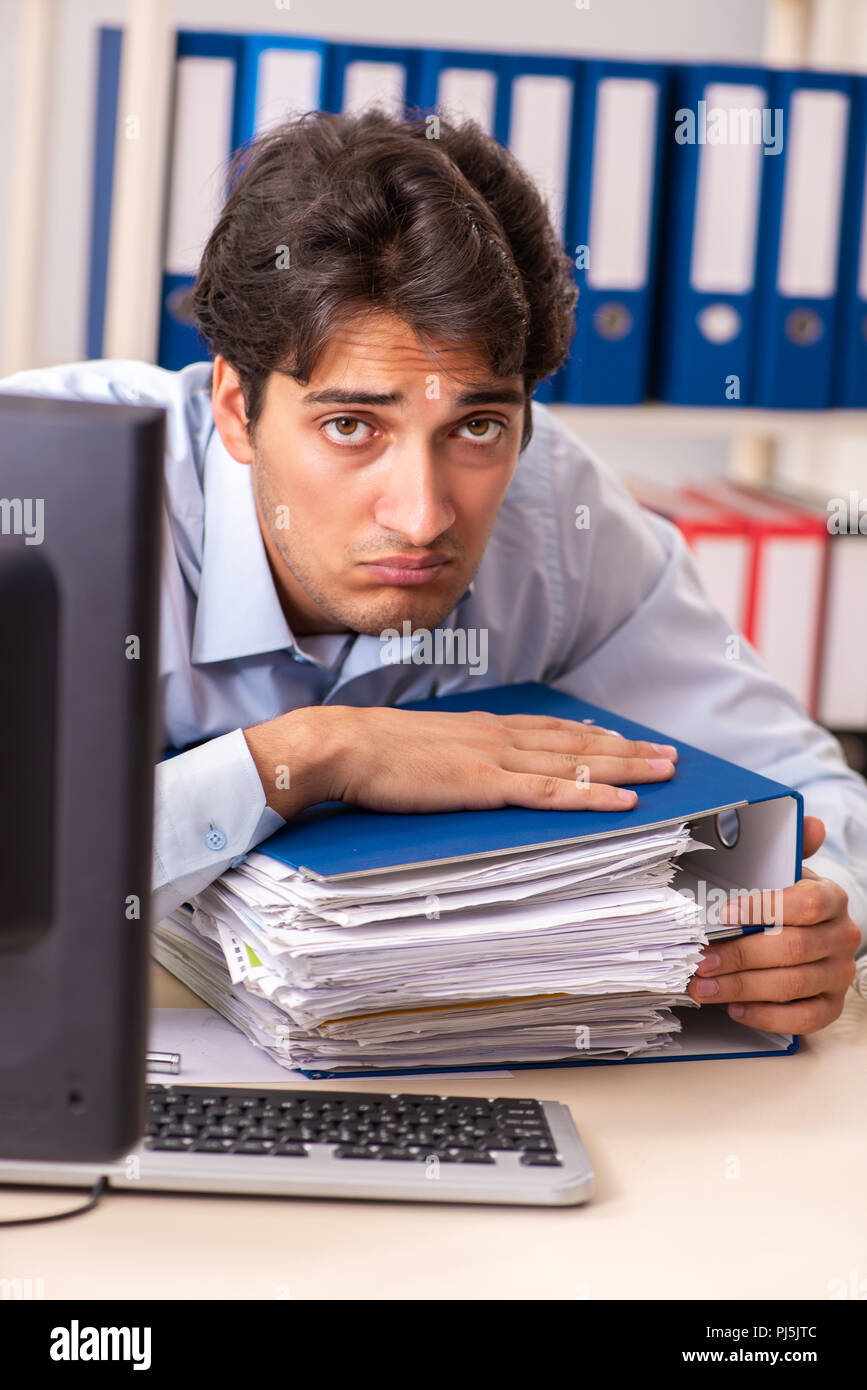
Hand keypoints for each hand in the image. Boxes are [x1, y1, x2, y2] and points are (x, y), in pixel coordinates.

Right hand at [243, 705, 677, 819]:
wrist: (343, 745)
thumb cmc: (370, 753)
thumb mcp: (419, 749)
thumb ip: (450, 758)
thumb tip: (463, 771)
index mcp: (482, 728)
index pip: (550, 730)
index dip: (592, 736)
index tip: (622, 738)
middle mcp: (499, 737)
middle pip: (577, 743)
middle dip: (627, 749)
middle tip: (669, 755)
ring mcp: (497, 759)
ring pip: (577, 763)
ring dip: (626, 767)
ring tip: (663, 772)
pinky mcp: (487, 785)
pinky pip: (552, 793)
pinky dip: (593, 796)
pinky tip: (625, 801)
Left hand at [687, 816, 860, 1033]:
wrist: (809, 933)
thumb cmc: (786, 901)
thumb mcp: (785, 872)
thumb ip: (792, 847)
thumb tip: (809, 822)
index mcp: (832, 898)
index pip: (806, 904)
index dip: (764, 908)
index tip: (724, 912)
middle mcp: (842, 937)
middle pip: (792, 949)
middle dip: (739, 956)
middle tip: (700, 960)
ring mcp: (838, 973)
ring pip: (792, 985)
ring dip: (741, 988)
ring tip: (703, 986)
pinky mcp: (831, 1005)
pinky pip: (804, 1018)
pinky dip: (766, 1016)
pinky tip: (735, 1008)